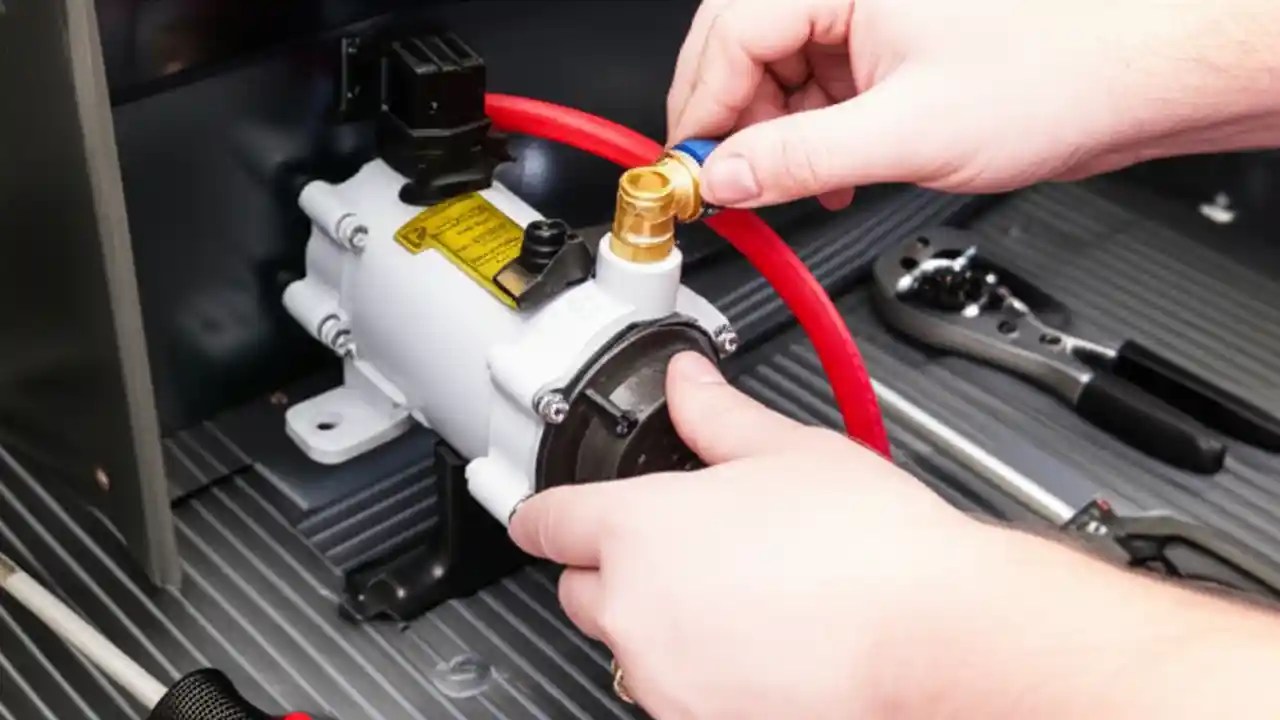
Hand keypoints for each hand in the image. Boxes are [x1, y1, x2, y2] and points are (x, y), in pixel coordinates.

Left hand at [510, 354, 1279, 718]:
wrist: (932, 634)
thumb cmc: (870, 549)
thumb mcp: (787, 451)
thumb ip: (717, 415)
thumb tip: (689, 383)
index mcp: (643, 527)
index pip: (549, 519)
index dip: (542, 513)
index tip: (540, 516)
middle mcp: (637, 606)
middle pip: (581, 590)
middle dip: (613, 570)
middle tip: (676, 553)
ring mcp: (664, 675)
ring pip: (627, 648)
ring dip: (655, 624)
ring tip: (730, 600)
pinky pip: (671, 693)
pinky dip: (694, 672)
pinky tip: (753, 644)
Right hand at [667, 0, 1279, 208]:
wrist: (1139, 79)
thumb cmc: (1058, 73)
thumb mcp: (906, 133)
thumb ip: (799, 159)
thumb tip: (728, 179)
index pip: (730, 33)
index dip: (701, 110)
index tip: (691, 170)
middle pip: (747, 50)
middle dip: (738, 126)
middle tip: (732, 186)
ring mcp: (871, 16)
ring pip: (783, 72)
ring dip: (779, 138)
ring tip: (798, 187)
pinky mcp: (892, 46)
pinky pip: (824, 86)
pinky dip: (816, 134)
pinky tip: (831, 171)